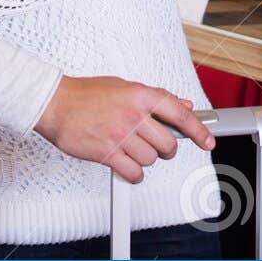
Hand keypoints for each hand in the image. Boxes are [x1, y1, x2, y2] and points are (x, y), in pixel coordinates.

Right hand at [34, 76, 214, 182]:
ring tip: (129, 148)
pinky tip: (125, 164)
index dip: (199, 131)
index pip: (180, 114)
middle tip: (154, 145)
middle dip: (165, 149)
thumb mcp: (124, 87)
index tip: (207, 141)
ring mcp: (120, 135)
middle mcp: (133, 115)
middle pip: (168, 144)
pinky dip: (133, 173)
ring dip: (144, 160)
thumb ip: (154, 97)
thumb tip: (183, 104)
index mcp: (140, 95)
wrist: (54, 104)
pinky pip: (134, 173)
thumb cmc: (85, 94)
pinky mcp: (107, 153)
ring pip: (151, 160)